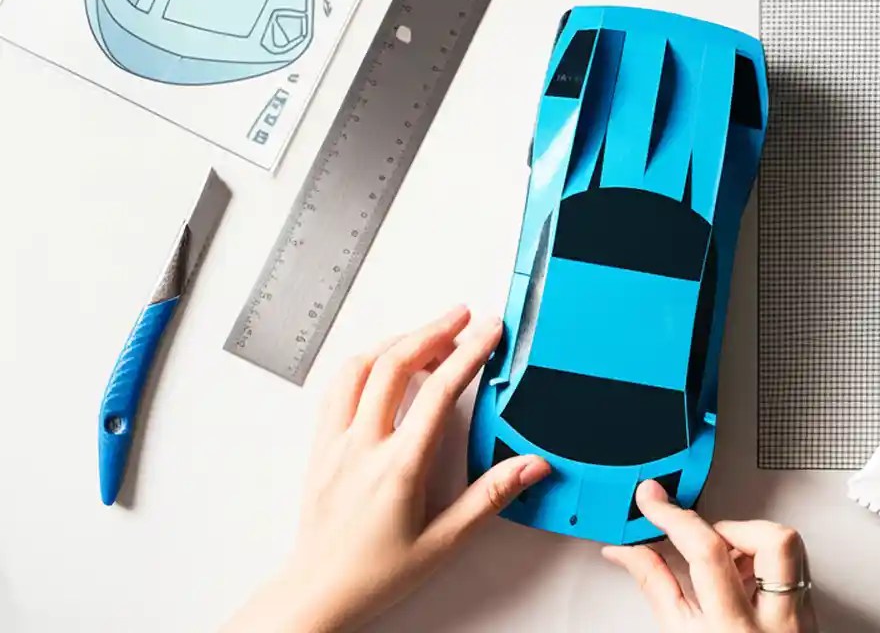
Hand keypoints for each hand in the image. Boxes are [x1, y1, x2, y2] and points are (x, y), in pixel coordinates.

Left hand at [224, 306, 550, 632]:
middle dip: (433, 330)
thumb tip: (531, 466)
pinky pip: (337, 387)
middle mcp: (362, 445)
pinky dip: (364, 363)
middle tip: (462, 316)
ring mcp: (336, 442)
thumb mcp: (444, 542)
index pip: (439, 392)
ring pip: (360, 368)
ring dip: (396, 341)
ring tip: (426, 334)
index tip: (489, 331)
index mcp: (398, 467)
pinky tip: (381, 363)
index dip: (469, 353)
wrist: (320, 591)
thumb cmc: (377, 573)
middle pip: (395, 363)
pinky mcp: (320, 446)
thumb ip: (489, 497)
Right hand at [603, 481, 817, 632]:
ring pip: (789, 544)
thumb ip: (655, 585)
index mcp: (731, 629)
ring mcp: (798, 615)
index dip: (674, 516)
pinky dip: (764, 558)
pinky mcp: (810, 610)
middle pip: (770, 539)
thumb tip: (627, 551)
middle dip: (730, 525)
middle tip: (703, 540)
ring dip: (751, 539)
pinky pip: (794, 564)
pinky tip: (745, 577)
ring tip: (726, 561)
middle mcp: (774, 620)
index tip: (653, 500)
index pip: (706, 551)